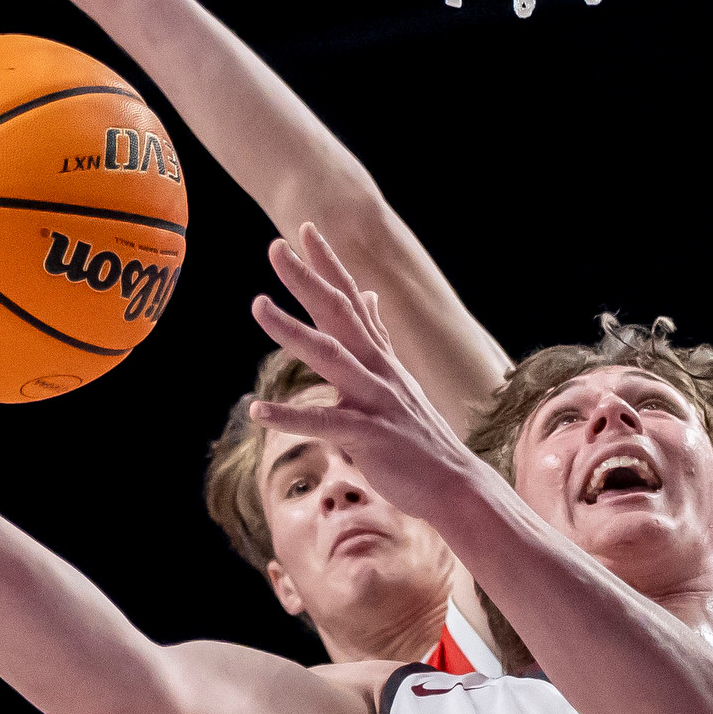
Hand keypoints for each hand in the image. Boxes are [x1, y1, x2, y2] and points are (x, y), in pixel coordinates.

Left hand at [249, 225, 478, 519]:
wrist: (455, 484)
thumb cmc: (418, 436)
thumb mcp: (397, 379)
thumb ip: (377, 338)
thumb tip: (366, 296)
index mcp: (379, 358)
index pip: (350, 300)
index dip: (328, 264)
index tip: (304, 230)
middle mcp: (377, 370)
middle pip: (338, 315)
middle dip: (307, 279)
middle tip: (276, 246)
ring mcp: (375, 401)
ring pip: (330, 356)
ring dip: (292, 330)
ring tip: (258, 305)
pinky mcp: (370, 437)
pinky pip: (324, 423)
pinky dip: (289, 416)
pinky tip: (257, 410)